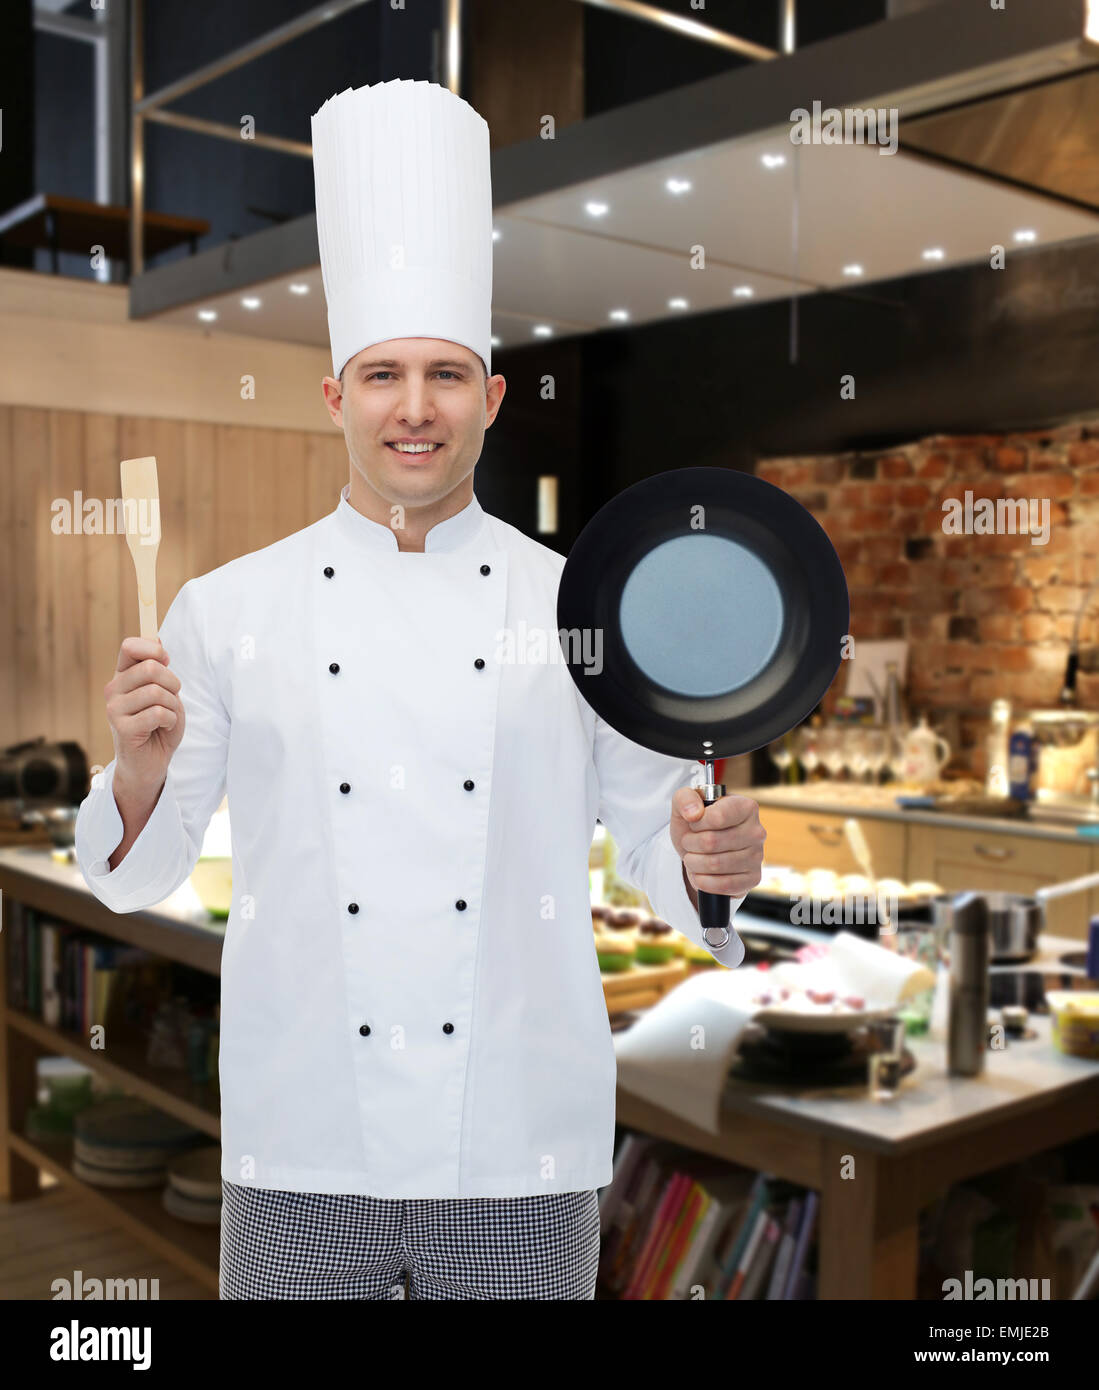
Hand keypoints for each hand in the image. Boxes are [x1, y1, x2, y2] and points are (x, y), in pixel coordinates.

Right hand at [104, 636, 184, 796]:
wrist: (150, 763)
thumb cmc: (159, 726)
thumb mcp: (164, 692)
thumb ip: (158, 668)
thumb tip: (155, 637)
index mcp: (123, 677)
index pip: (130, 646)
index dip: (154, 649)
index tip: (166, 661)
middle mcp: (113, 689)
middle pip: (150, 668)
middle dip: (173, 683)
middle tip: (173, 699)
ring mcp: (114, 709)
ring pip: (156, 692)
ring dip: (173, 706)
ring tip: (168, 717)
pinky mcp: (122, 728)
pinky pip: (158, 713)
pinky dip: (170, 720)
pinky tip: (164, 728)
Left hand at [671, 787, 764, 901]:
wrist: (701, 851)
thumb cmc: (696, 824)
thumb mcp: (685, 805)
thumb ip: (685, 799)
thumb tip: (694, 813)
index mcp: (746, 807)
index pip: (716, 817)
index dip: (696, 824)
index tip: (693, 823)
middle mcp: (757, 831)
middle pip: (711, 842)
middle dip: (690, 844)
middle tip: (688, 842)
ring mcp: (757, 856)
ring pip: (714, 865)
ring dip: (693, 863)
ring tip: (692, 857)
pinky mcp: (753, 878)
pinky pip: (723, 885)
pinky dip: (703, 881)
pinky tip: (700, 873)